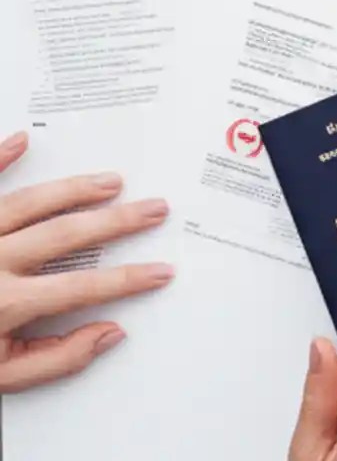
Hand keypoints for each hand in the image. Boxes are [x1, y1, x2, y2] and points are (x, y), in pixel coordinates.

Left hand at [0, 131, 173, 391]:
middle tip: (152, 209)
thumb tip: (108, 334)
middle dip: (118, 222)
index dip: (129, 279)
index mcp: (4, 304)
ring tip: (109, 182)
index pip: (84, 288)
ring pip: (29, 203)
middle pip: (66, 234)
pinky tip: (19, 141)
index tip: (158, 272)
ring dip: (74, 189)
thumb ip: (56, 358)